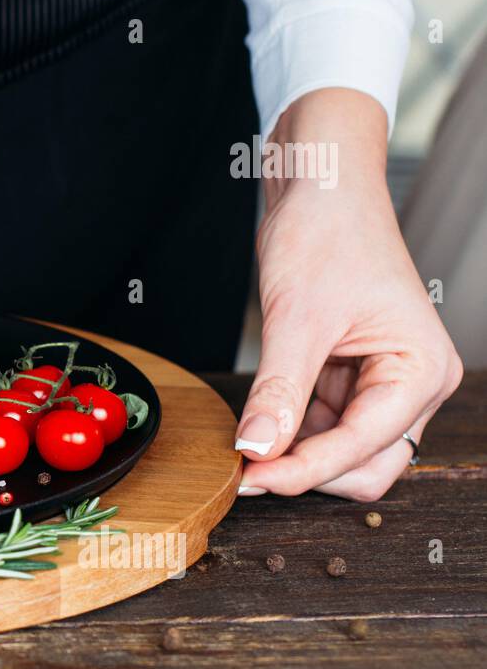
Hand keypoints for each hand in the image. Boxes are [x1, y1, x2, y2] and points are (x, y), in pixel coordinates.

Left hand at [237, 88, 462, 501]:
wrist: (321, 189)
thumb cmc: (326, 235)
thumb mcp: (296, 319)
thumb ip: (278, 392)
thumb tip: (255, 450)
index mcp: (420, 370)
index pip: (362, 447)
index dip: (303, 470)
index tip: (250, 479)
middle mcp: (414, 383)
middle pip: (367, 466)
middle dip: (310, 471)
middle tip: (247, 470)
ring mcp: (385, 383)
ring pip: (345, 452)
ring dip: (299, 453)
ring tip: (249, 441)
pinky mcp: (354, 377)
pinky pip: (326, 425)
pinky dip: (293, 431)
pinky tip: (262, 420)